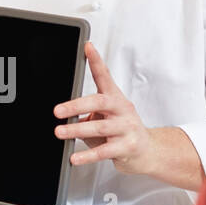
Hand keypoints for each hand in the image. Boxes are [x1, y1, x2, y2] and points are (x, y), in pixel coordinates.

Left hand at [54, 42, 155, 174]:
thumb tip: (63, 112)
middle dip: (76, 106)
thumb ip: (87, 112)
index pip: (105, 76)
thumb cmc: (122, 130)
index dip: (96, 60)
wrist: (147, 151)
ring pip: (100, 127)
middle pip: (100, 102)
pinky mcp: (127, 147)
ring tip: (60, 132)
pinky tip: (75, 158)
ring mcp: (127, 128)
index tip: (87, 47)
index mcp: (115, 98)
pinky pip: (104, 151)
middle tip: (58, 111)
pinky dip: (87, 155)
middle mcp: (122, 109)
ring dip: (77, 129)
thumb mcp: (106, 116)